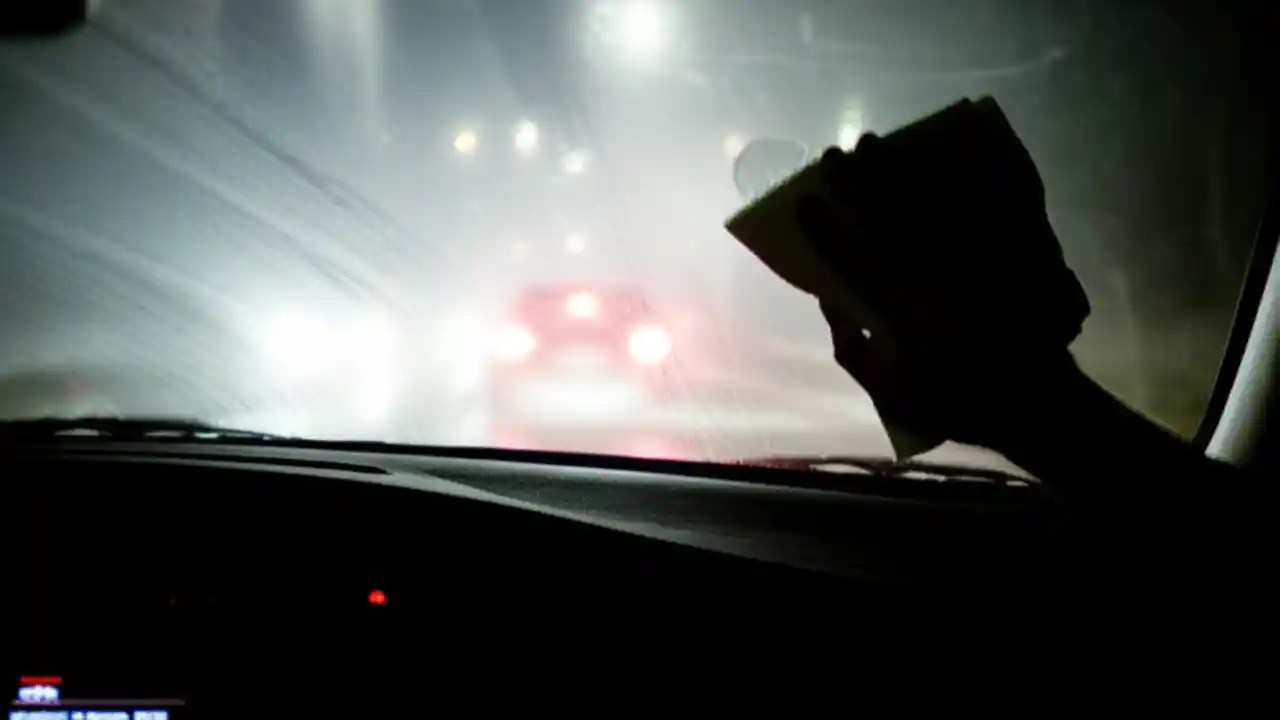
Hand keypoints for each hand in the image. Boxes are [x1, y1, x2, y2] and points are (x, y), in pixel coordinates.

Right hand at [800, 143, 1086, 453]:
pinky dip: (972, 169)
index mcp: (906, 318)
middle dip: (855, 182)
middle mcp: (940, 280)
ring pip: (934, 199)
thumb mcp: (891, 390)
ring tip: (878, 145)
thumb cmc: (958, 400)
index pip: (851, 262)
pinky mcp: (1017, 250)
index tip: (804, 202)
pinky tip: (949, 148)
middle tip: (835, 155)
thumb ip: (851, 350)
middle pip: (889, 217)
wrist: (1037, 403)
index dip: (823, 229)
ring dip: (899, 166)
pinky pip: (996, 198)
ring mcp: (981, 260)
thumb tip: (828, 301)